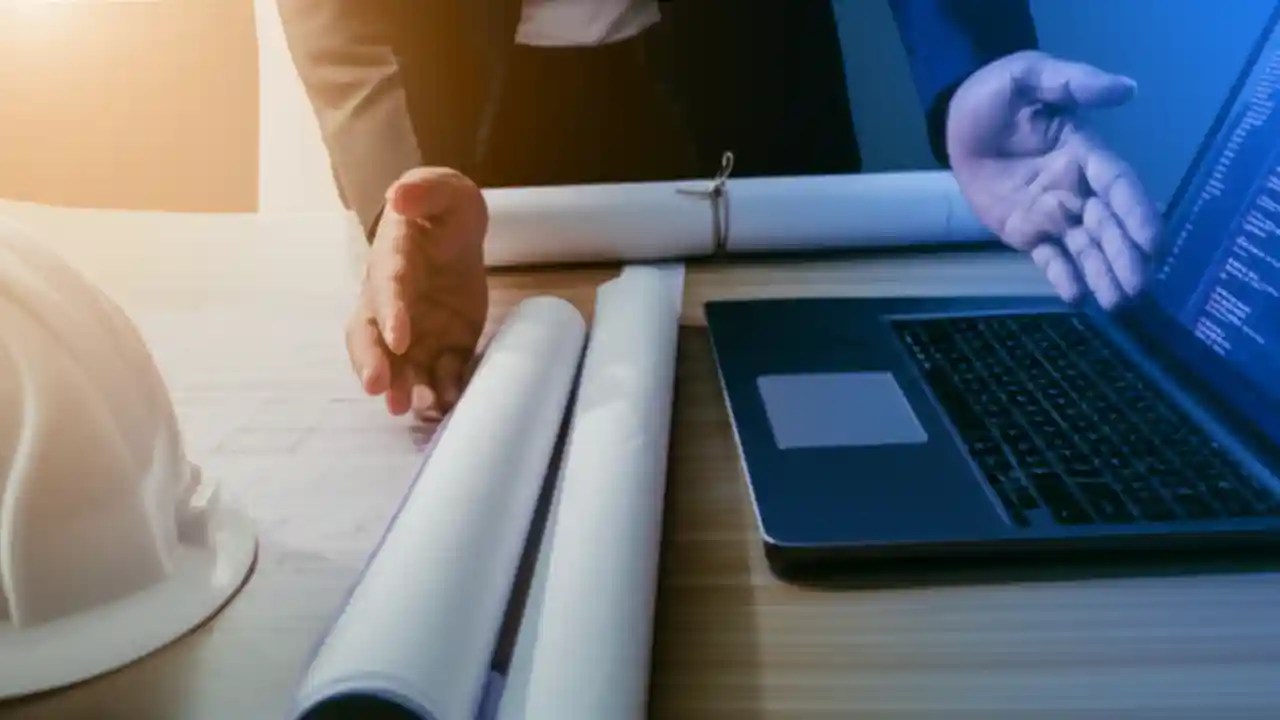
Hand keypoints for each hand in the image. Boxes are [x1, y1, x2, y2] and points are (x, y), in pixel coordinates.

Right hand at [347, 168, 488, 419]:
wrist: (456, 231)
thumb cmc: (442, 208)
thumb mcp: (443, 189)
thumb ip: (424, 189)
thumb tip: (400, 196)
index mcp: (392, 264)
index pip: (386, 290)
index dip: (391, 314)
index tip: (399, 339)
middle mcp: (394, 305)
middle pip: (372, 339)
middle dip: (374, 364)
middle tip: (381, 391)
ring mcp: (417, 330)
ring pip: (400, 365)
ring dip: (405, 388)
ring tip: (415, 408)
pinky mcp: (443, 346)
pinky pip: (439, 373)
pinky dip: (442, 391)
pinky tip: (449, 405)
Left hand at [947, 51, 1161, 308]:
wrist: (957, 117)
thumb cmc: (999, 94)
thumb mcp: (1031, 76)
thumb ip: (1073, 84)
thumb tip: (1126, 88)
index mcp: (1085, 153)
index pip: (1118, 185)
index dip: (1137, 213)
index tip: (1154, 243)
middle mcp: (1076, 187)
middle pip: (1107, 225)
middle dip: (1125, 257)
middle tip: (1140, 289)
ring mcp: (1051, 212)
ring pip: (1084, 247)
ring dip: (1102, 274)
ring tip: (1118, 304)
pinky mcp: (1026, 230)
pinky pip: (1049, 257)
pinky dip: (1063, 277)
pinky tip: (1076, 298)